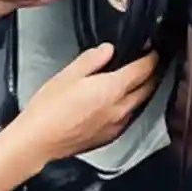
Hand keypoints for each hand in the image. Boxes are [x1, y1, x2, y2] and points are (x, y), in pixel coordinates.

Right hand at [12, 44, 157, 164]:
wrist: (39, 141)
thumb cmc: (49, 108)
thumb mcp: (68, 74)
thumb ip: (92, 59)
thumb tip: (108, 50)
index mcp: (112, 89)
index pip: (143, 70)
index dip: (150, 58)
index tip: (151, 51)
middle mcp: (120, 108)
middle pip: (147, 88)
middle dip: (152, 74)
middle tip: (150, 64)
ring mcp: (116, 125)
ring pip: (139, 104)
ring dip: (142, 91)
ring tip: (138, 81)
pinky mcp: (109, 137)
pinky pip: (127, 118)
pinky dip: (129, 107)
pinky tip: (120, 103)